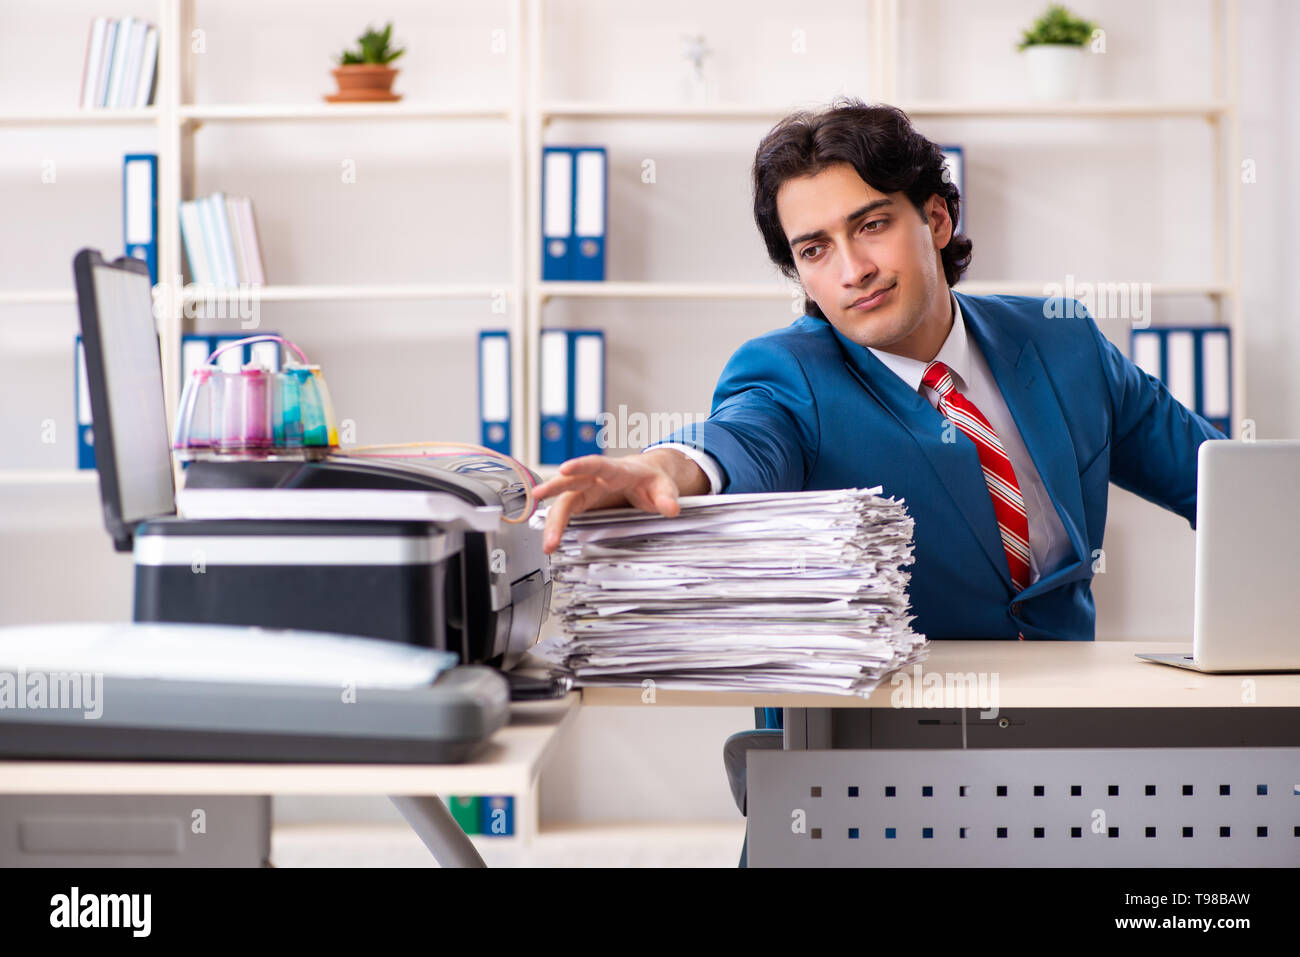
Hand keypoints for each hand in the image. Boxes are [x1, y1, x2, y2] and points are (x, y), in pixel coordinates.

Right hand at [531, 449, 706, 553]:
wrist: (645, 478)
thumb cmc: (651, 480)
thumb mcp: (663, 486)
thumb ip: (667, 497)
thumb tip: (671, 508)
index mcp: (615, 471)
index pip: (596, 465)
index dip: (580, 465)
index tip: (564, 468)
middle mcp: (595, 480)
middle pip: (571, 483)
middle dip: (553, 489)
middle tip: (537, 497)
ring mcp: (586, 492)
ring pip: (564, 503)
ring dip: (553, 522)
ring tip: (548, 545)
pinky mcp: (583, 505)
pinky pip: (566, 515)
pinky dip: (556, 528)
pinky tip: (550, 544)